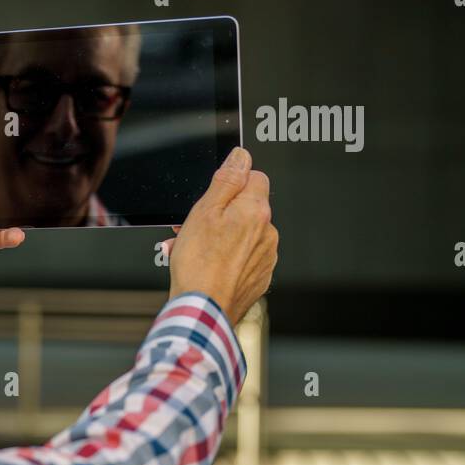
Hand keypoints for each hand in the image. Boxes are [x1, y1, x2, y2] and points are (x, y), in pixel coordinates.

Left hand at [0, 87, 24, 289]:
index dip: (6, 143)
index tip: (26, 129)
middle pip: (7, 179)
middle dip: (22, 176)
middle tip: (39, 166)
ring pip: (14, 207)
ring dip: (23, 208)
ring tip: (35, 201)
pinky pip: (10, 235)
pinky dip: (15, 234)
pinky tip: (18, 231)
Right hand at [164, 146, 277, 323]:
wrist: (203, 307)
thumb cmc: (199, 263)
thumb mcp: (204, 211)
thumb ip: (227, 180)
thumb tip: (242, 156)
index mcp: (256, 210)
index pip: (255, 177)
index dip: (231, 183)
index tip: (213, 196)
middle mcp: (268, 232)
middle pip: (248, 207)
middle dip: (223, 213)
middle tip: (195, 227)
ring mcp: (267, 256)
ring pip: (245, 234)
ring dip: (224, 236)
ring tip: (196, 250)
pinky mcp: (260, 276)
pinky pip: (245, 258)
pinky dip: (228, 258)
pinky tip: (208, 265)